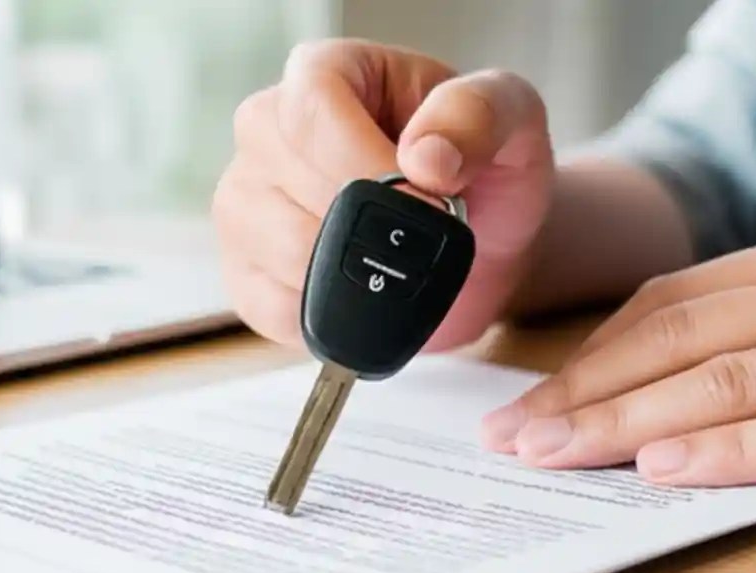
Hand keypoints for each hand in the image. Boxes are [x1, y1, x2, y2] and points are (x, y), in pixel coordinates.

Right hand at [211, 39, 553, 350]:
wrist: (478, 240)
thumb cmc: (483, 169)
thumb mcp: (511, 119)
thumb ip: (478, 116)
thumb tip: (426, 158)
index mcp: (324, 73)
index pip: (310, 109)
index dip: (362, 161)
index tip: (420, 199)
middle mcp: (266, 130)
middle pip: (291, 184)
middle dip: (373, 224)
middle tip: (423, 233)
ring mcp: (245, 202)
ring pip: (285, 251)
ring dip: (360, 272)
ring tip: (399, 261)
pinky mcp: (244, 271)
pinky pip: (275, 307)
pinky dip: (335, 314)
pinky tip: (367, 295)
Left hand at [481, 219, 755, 486]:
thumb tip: (633, 388)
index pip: (671, 303)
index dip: (588, 357)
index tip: (524, 405)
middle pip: (679, 339)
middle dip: (583, 393)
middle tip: (511, 437)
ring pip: (726, 380)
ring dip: (628, 422)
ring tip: (556, 454)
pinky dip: (732, 450)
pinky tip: (664, 469)